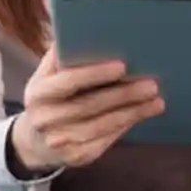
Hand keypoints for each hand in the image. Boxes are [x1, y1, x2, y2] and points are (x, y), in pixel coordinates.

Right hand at [8, 45, 163, 175]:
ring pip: (102, 126)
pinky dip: (126, 126)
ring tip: (156, 101)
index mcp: (39, 92)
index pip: (68, 81)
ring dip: (132, 112)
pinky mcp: (76, 157)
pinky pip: (105, 140)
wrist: (34, 140)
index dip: (95, 74)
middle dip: (124, 95)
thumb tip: (87, 33)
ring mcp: (60, 141)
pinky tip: (142, 114)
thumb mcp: (46, 76)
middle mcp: (46, 119)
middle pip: (90, 106)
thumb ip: (63, 57)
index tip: (122, 66)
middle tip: (151, 84)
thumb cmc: (49, 97)